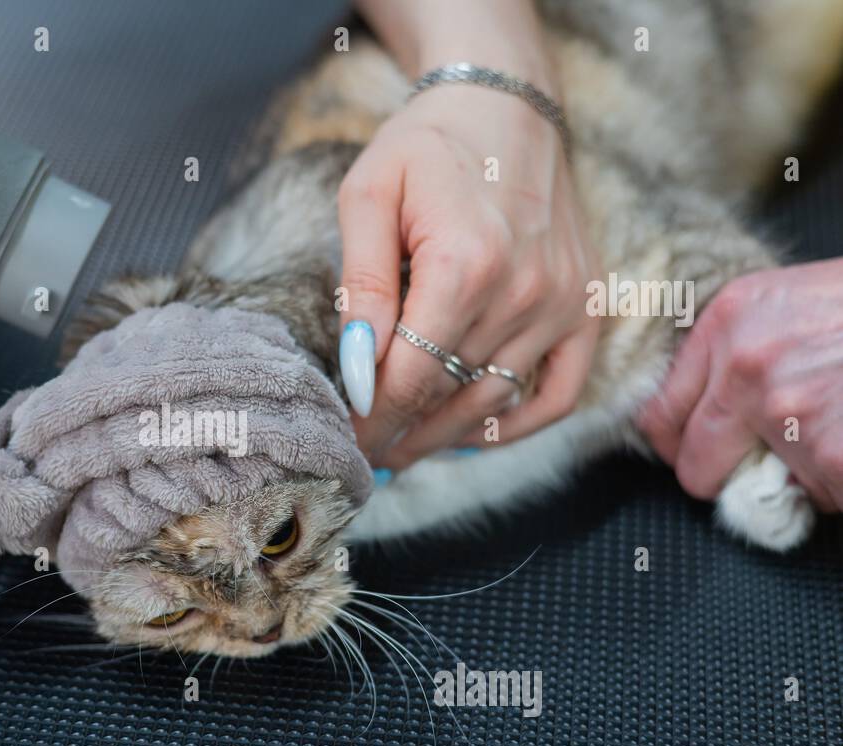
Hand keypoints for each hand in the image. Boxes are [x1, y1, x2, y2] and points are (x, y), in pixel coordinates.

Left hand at [338, 82, 598, 468]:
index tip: (344, 441)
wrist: (507, 107)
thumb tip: (358, 364)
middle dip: (400, 432)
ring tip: (403, 449)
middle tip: (364, 453)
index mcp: (465, 264)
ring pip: (495, 401)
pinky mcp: (587, 307)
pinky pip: (558, 395)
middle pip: (448, 395)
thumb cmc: (426, 147)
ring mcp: (564, 304)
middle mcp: (524, 292)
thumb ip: (363, 284)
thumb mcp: (369, 196)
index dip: (373, 420)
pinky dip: (514, 426)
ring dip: (445, 436)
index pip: (410, 377)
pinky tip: (469, 435)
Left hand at [639, 259, 842, 512]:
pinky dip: (841, 486)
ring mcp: (789, 415)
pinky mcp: (831, 459)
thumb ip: (738, 350)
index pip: (658, 411)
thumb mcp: (792, 302)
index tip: (689, 452)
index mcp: (730, 321)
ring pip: (764, 486)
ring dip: (802, 475)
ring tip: (840, 428)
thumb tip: (702, 413)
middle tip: (754, 468)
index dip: (675, 443)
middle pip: (693, 465)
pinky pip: (821, 498)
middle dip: (720, 478)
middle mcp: (747, 367)